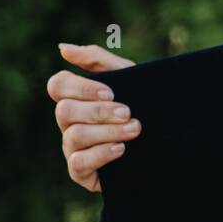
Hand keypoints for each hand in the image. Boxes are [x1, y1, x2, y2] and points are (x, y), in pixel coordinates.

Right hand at [47, 43, 137, 193]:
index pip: (58, 85)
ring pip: (74, 135)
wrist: (165, 147)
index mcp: (76, 99)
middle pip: (65, 111)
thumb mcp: (127, 80)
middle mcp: (69, 123)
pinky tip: (121, 149)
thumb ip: (98, 61)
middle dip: (99, 111)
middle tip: (128, 113)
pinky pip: (77, 163)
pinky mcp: (81, 172)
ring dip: (107, 131)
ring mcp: (72, 148)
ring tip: (134, 130)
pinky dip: (100, 154)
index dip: (80, 88)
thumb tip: (64, 49)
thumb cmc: (141, 108)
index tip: (110, 92)